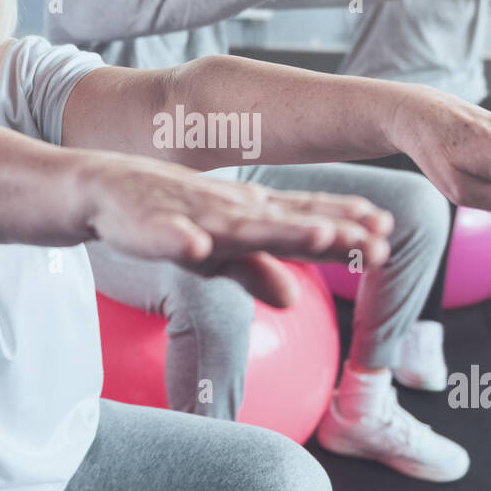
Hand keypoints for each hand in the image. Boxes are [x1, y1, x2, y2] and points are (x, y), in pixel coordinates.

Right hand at [80, 153, 393, 307]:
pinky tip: (196, 247)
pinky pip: (167, 234)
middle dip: (332, 230)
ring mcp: (194, 214)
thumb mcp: (218, 253)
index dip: (345, 226)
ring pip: (241, 226)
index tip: (386, 235)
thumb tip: (293, 299)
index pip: (305, 218)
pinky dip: (181, 239)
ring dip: (280, 229)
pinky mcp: (152, 224)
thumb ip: (254, 270)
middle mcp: (231, 209)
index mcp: (249, 213)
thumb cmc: (170, 217)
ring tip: (320, 232)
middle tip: (377, 239)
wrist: (105, 190)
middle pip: (289, 221)